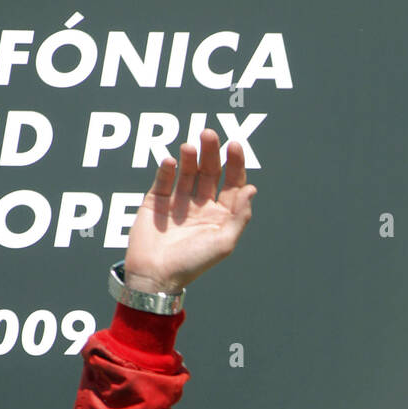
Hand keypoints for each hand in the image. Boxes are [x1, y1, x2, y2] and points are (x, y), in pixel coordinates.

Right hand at [123, 129, 256, 291]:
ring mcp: (178, 202)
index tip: (234, 145)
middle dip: (211, 152)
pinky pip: (163, 179)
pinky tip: (171, 162)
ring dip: (189, 157)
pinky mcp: (156, 200)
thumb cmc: (193, 263)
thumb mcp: (223, 243)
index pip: (232, 183)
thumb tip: (252, 189)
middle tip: (209, 134)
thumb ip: (239, 216)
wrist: (156, 275)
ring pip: (187, 171)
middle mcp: (201, 205)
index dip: (235, 164)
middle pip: (210, 172)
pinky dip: (167, 169)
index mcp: (221, 215)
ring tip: (189, 147)